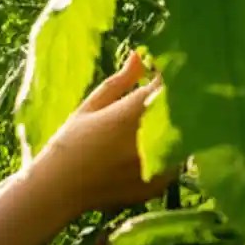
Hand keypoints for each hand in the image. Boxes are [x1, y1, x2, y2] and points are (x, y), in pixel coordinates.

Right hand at [28, 52, 175, 214]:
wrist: (61, 189)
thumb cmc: (70, 141)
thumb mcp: (91, 106)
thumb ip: (121, 81)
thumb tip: (140, 55)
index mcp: (135, 112)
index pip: (169, 86)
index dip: (168, 78)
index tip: (160, 74)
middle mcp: (153, 138)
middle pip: (184, 112)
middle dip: (174, 104)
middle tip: (154, 104)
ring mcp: (160, 164)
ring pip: (183, 138)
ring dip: (172, 130)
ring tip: (142, 134)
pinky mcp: (162, 184)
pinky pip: (175, 163)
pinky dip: (165, 155)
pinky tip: (140, 157)